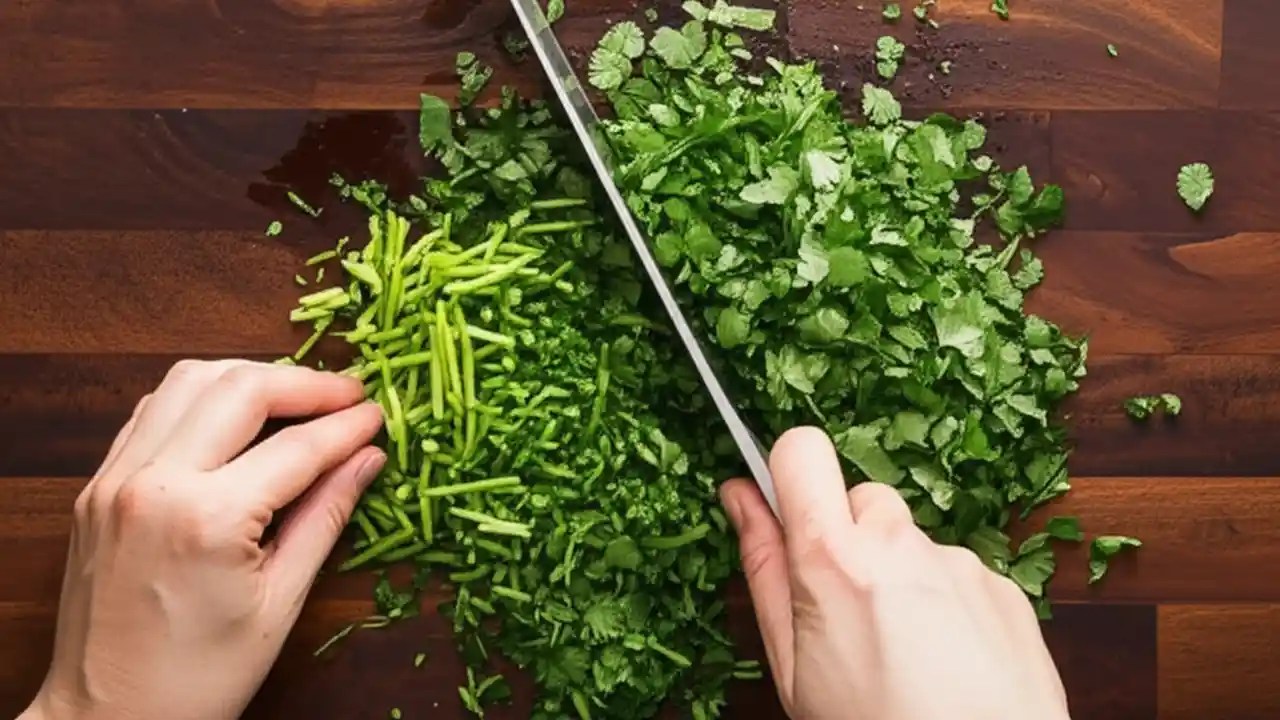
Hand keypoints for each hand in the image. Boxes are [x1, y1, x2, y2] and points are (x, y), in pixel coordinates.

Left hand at [22, 360, 384, 719]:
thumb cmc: (198, 679)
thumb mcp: (280, 602)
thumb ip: (326, 517)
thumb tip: (368, 458)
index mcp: (205, 520)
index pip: (296, 447)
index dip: (347, 426)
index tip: (380, 416)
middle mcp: (153, 484)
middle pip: (240, 388)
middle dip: (305, 383)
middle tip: (349, 396)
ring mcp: (115, 480)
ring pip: (188, 380)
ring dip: (249, 378)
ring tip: (296, 398)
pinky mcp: (97, 487)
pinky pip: (152, 411)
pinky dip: (201, 398)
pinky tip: (235, 419)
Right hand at [720, 427, 1068, 719]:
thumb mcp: (791, 666)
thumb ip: (764, 567)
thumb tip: (740, 496)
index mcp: (834, 561)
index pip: (800, 450)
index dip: (787, 472)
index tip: (787, 509)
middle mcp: (900, 545)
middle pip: (859, 498)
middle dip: (847, 537)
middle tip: (847, 611)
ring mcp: (957, 563)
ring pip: (909, 539)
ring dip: (897, 573)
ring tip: (901, 650)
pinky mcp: (1002, 586)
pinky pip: (955, 571)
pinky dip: (944, 603)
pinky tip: (943, 661)